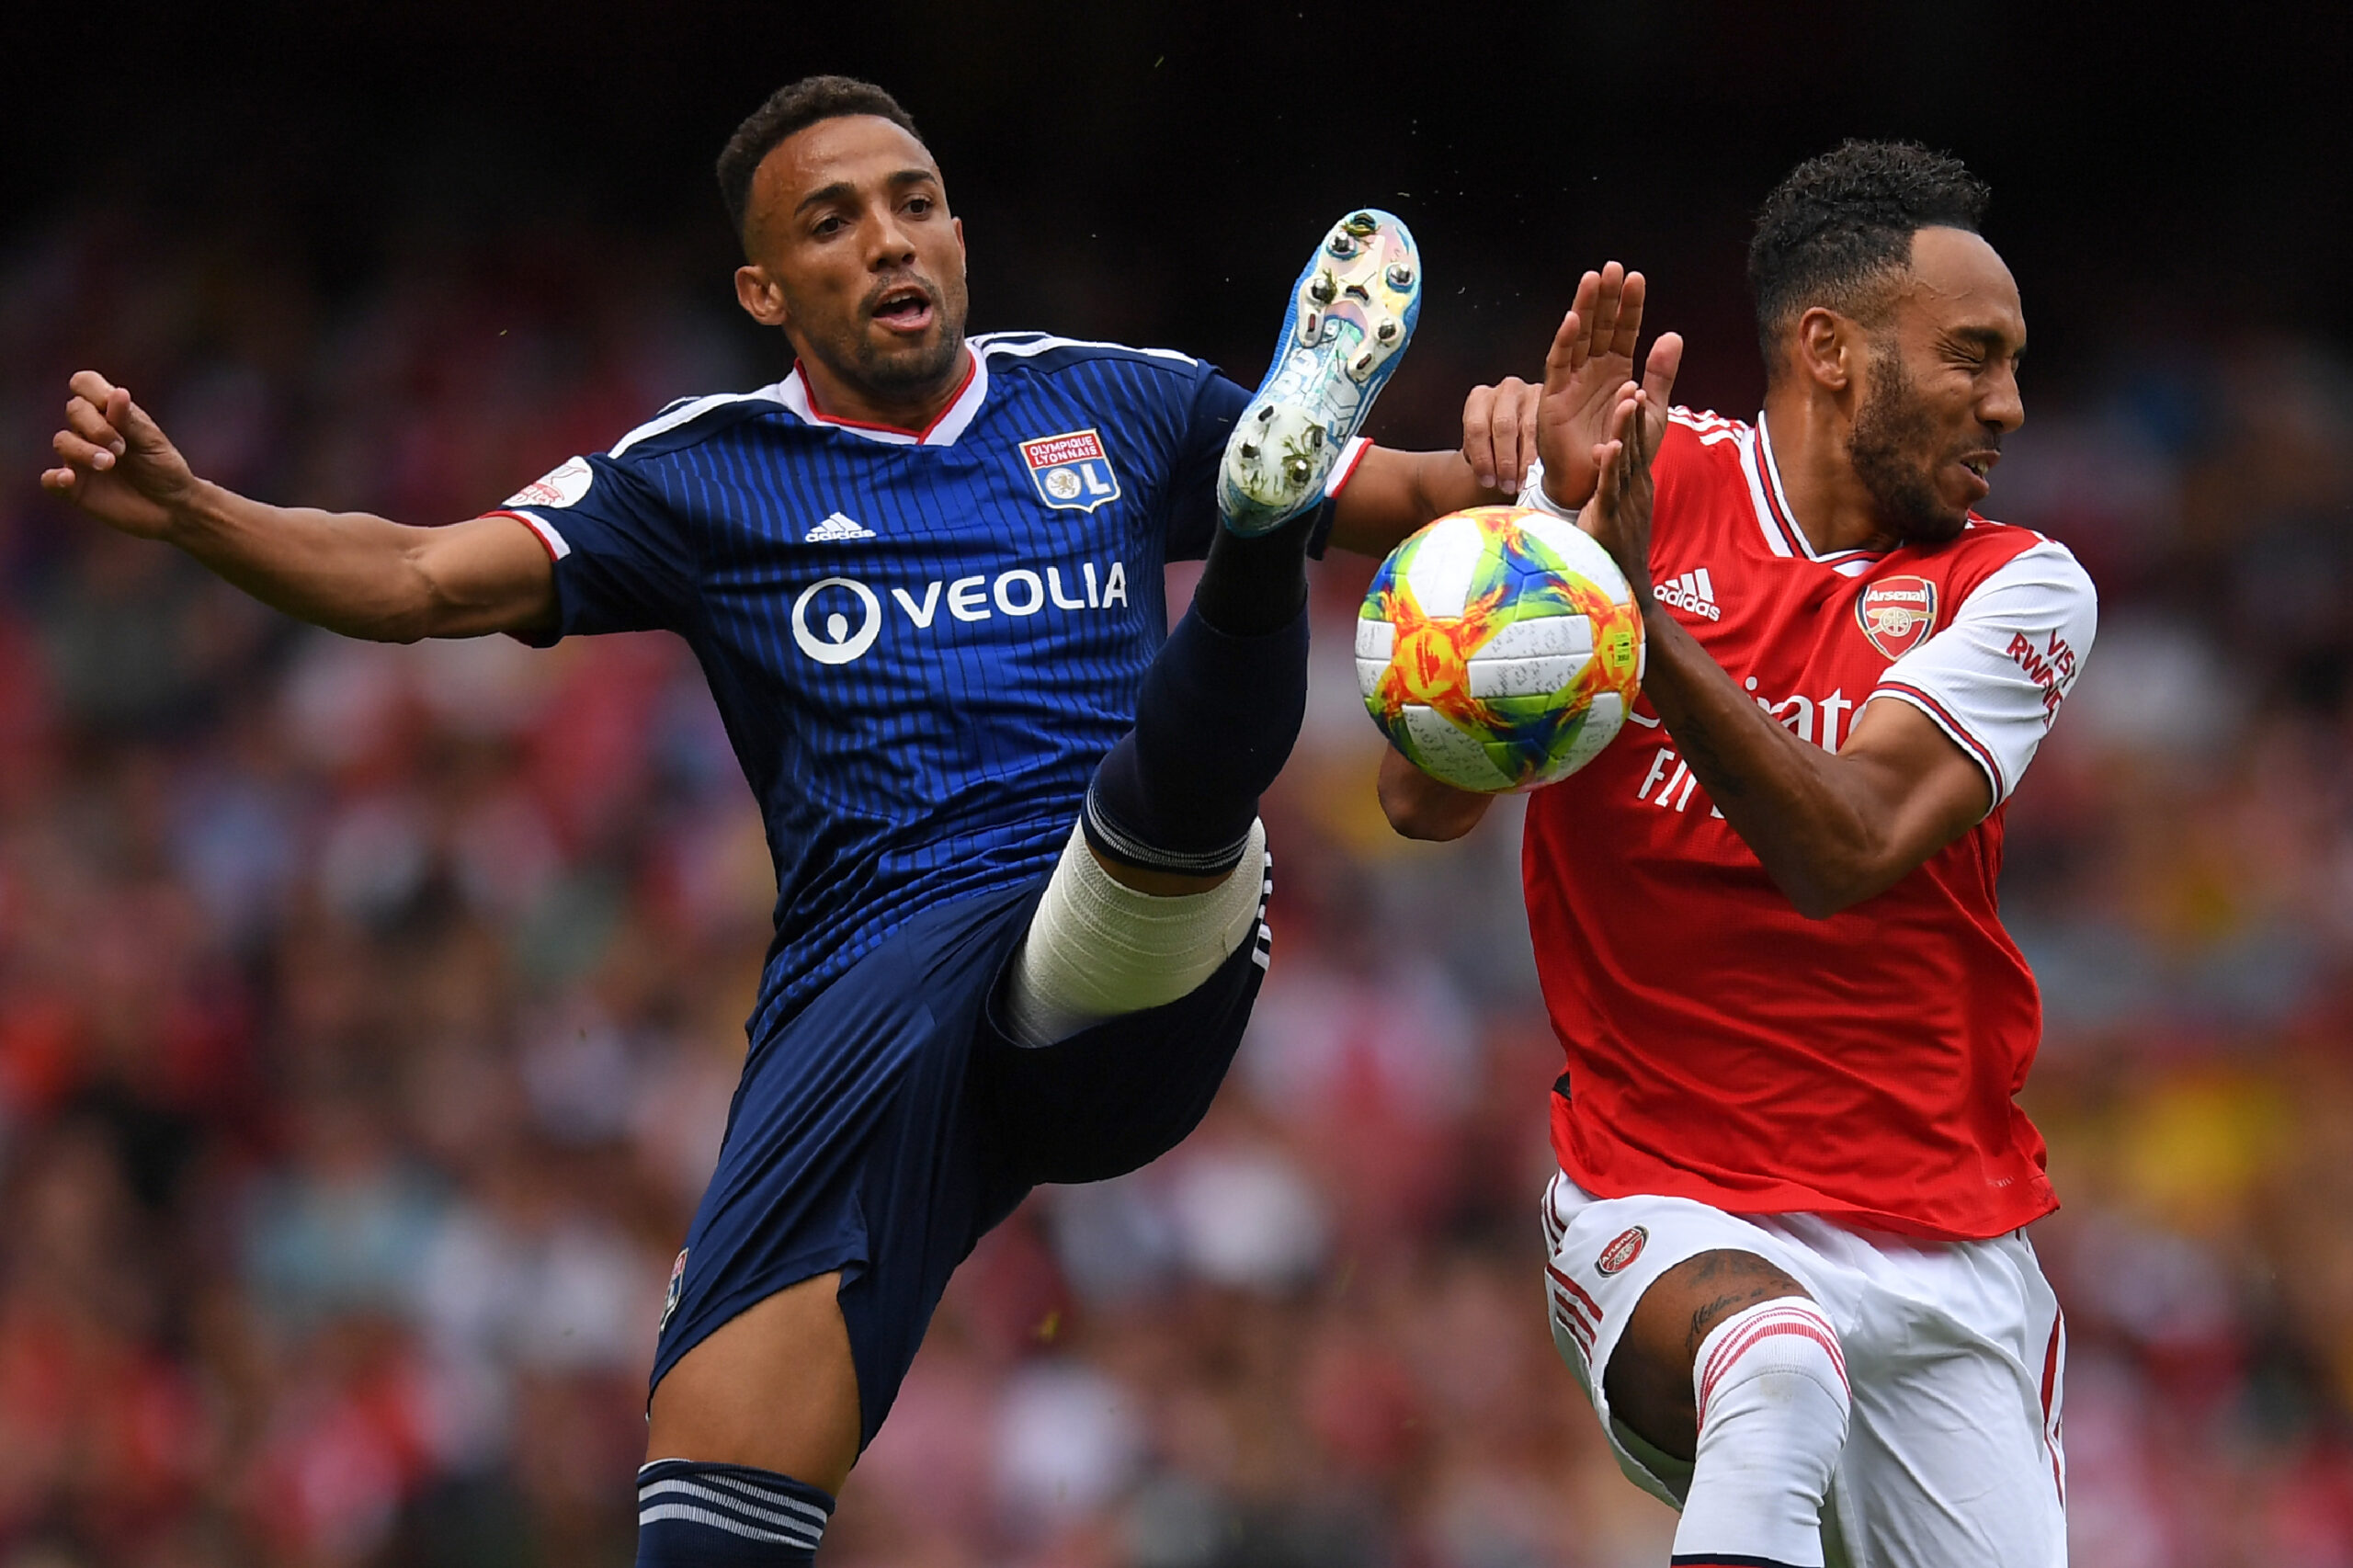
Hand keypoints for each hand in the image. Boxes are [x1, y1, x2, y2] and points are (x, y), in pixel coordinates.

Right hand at [40, 372, 200, 538]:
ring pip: (62, 440)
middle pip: (74, 409)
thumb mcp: (153, 441)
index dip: (93, 389)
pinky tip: (68, 478)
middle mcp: (89, 432)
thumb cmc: (164, 468)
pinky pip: (49, 479)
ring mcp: (79, 458)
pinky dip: (54, 477)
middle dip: (97, 426)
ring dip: (83, 450)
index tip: (114, 406)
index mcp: (110, 413)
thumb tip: (117, 392)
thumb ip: (130, 419)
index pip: (85, 384)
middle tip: (122, 448)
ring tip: (109, 464)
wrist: (173, 508)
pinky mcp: (74, 488)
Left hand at [1460, 375, 1542, 493]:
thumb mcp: (1483, 448)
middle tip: (1506, 486)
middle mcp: (1506, 390)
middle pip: (1503, 426)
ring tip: (1522, 483)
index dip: (1482, 459)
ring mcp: (1531, 392)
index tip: (1488, 481)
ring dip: (1525, 462)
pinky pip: (1548, 430)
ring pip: (1528, 429)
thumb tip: (1489, 481)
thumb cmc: (1496, 444)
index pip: (1477, 427)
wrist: (1519, 435)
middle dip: (1505, 462)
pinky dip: (1543, 454)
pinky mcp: (1553, 402)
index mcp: (1479, 399)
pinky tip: (1541, 471)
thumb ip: (1480, 458)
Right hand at [1533, 264, 1680, 509]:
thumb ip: (1661, 375)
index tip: (1636, 278)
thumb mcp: (1651, 411)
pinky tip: (1572, 319)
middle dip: (1605, 297)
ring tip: (1592, 280)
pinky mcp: (1554, 398)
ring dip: (1584, 308)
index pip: (1624, 330)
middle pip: (1599, 326)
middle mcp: (1593, 370)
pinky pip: (1558, 365)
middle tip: (1612, 267)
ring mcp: (1572, 381)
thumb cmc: (1623, 450)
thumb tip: (1673, 335)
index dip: (1630, 306)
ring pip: (1578, 337)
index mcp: (1617, 370)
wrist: (1597, 485)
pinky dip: (1564, 342)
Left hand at [1579, 350, 1679, 603]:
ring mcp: (1626, 502)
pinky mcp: (1611, 517)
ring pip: (1627, 460)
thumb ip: (1619, 479)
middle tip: (1638, 380)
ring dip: (1627, 429)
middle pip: (1638, 443)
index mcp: (1638, 482)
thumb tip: (1618, 457)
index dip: (1638, 415)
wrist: (1623, 584)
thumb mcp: (1621, 504)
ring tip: (1628, 399)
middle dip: (1637, 412)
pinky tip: (1609, 446)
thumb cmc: (1616, 544)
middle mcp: (1636, 487)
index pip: (1640, 442)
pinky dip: (1611, 466)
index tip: (1638, 387)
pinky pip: (1611, 488)